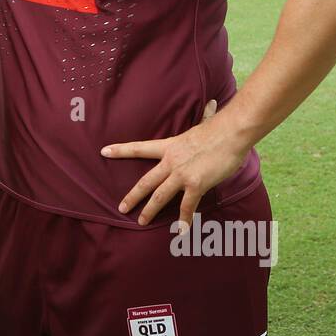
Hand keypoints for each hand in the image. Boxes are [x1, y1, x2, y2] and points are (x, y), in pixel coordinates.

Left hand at [101, 100, 250, 227]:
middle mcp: (171, 161)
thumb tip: (211, 106)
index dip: (121, 150)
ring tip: (141, 221)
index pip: (139, 148)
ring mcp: (182, 174)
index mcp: (169, 146)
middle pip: (145, 181)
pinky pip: (187, 206)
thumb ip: (201, 121)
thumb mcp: (202, 125)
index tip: (104, 152)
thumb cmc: (220, 128)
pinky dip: (184, 219)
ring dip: (150, 210)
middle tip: (122, 208)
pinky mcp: (196, 184)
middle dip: (132, 196)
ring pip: (160, 196)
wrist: (231, 133)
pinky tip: (181, 230)